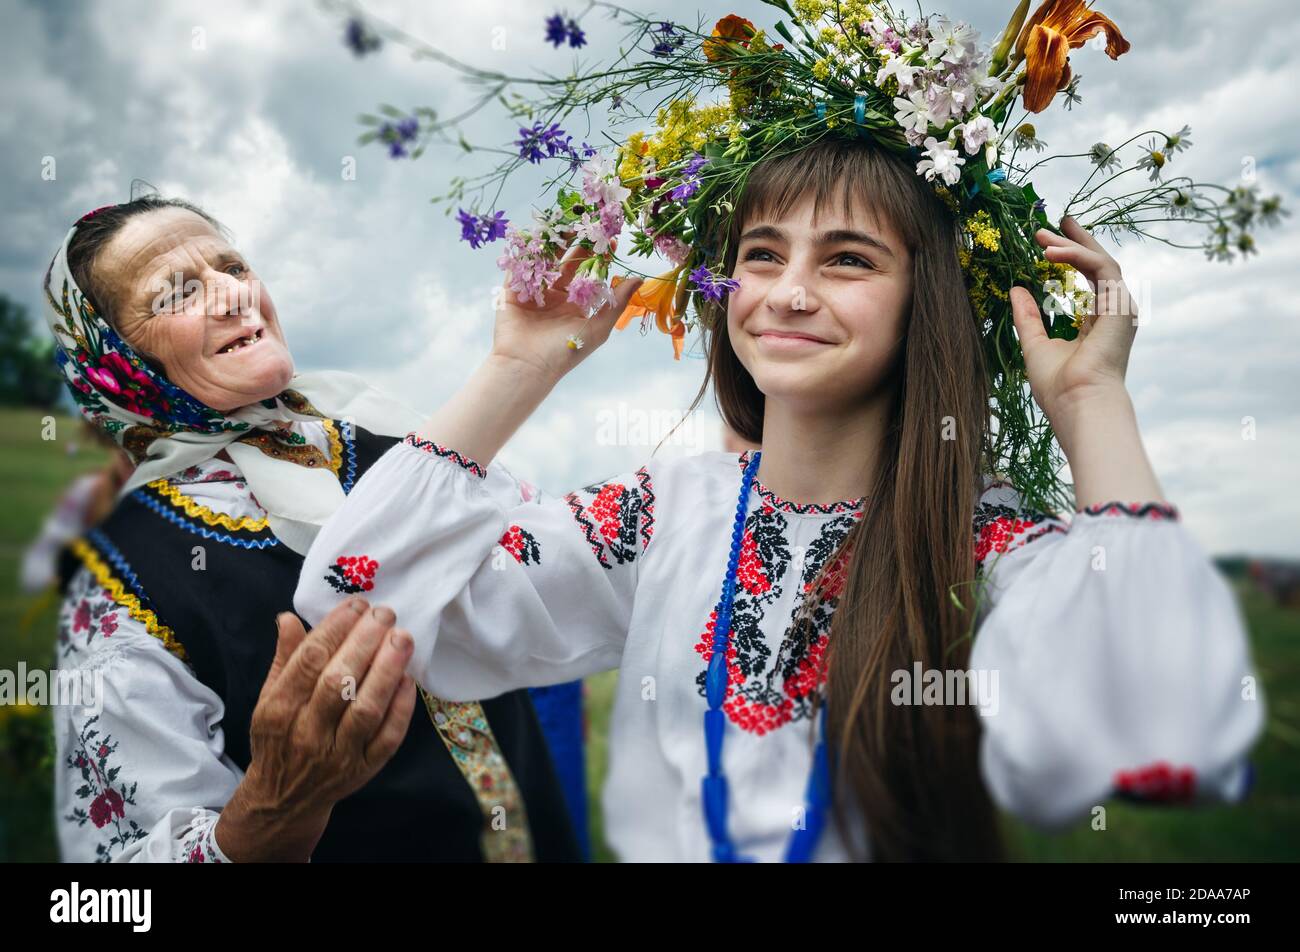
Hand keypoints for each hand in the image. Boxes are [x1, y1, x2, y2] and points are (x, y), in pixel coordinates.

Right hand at [214, 599, 416, 860]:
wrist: (284, 800)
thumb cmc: (279, 738)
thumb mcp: (270, 698)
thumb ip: (284, 659)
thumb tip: (289, 617)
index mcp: (278, 710)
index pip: (309, 662)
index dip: (335, 629)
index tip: (356, 605)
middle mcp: (307, 733)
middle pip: (339, 682)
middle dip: (364, 642)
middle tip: (385, 613)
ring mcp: (338, 754)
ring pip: (366, 709)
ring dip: (388, 670)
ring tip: (403, 638)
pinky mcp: (364, 770)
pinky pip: (387, 737)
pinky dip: (401, 708)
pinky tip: (409, 679)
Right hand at [490, 234, 643, 384]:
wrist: (527, 366)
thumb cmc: (566, 352)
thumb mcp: (598, 327)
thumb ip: (617, 302)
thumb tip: (639, 280)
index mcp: (576, 304)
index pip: (589, 274)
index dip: (599, 257)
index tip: (611, 240)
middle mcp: (555, 296)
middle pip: (567, 262)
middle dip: (578, 244)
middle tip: (589, 225)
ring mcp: (533, 292)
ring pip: (545, 260)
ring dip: (554, 243)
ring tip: (566, 225)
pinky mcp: (512, 292)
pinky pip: (519, 267)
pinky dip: (527, 252)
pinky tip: (538, 236)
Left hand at [1010, 214, 1138, 447]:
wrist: (1078, 403)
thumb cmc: (1058, 386)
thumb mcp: (1034, 344)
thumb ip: (1028, 317)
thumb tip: (1016, 289)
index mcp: (1097, 323)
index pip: (1088, 279)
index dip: (1072, 256)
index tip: (1051, 241)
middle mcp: (1113, 312)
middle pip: (1098, 265)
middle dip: (1076, 242)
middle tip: (1055, 222)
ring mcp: (1120, 308)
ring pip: (1101, 262)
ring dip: (1073, 245)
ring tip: (1043, 235)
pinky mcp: (1120, 304)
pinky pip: (1100, 268)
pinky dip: (1076, 256)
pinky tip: (1051, 253)